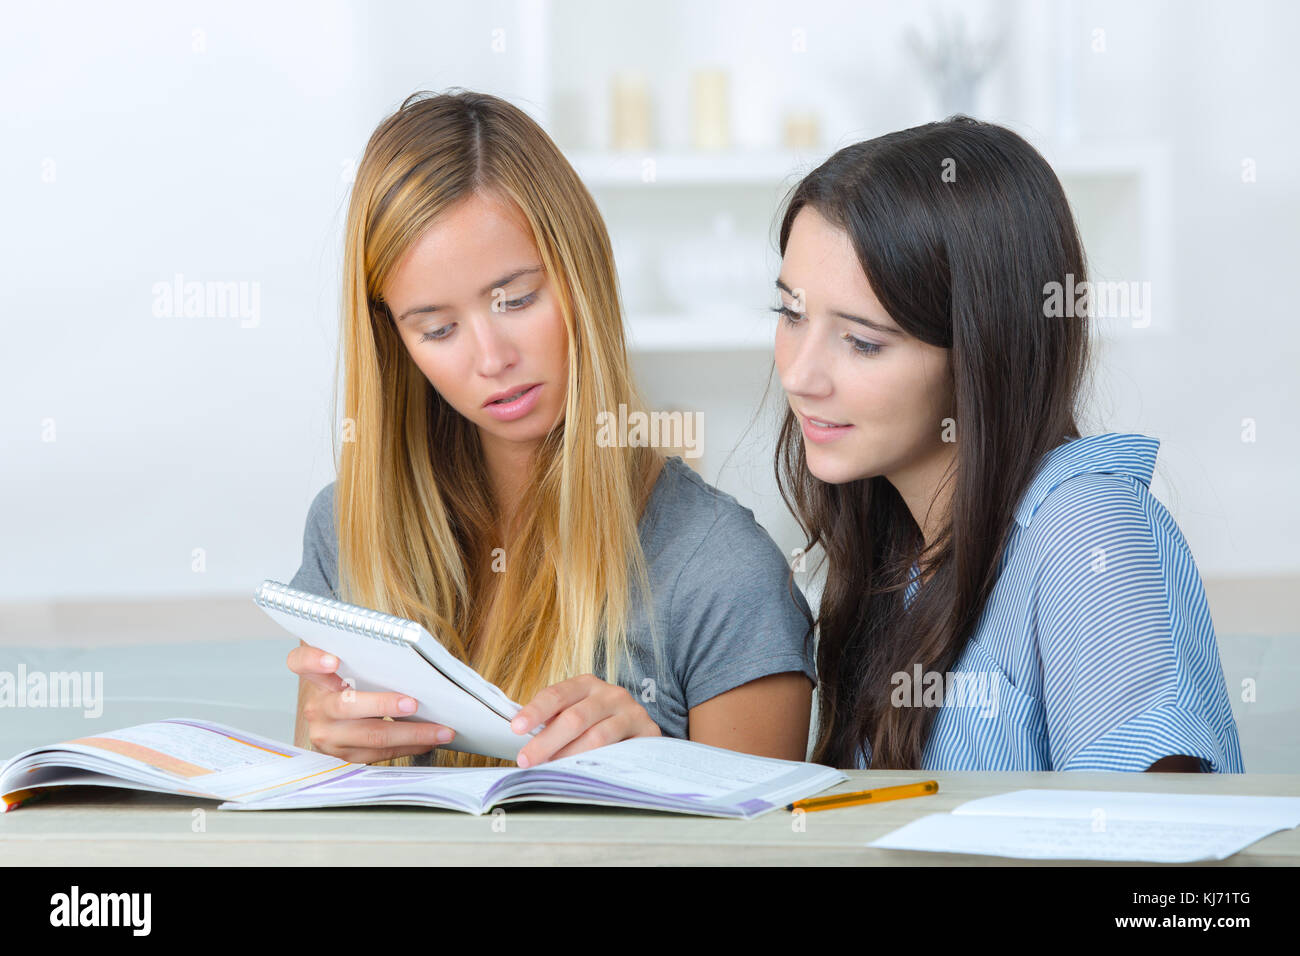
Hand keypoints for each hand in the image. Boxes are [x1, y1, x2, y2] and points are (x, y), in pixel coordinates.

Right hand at [287, 641, 456, 762]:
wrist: (336, 721)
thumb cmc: (355, 685)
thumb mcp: (353, 669)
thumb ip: (367, 662)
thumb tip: (414, 660)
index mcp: (316, 678)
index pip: (300, 662)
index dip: (314, 660)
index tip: (333, 660)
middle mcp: (318, 707)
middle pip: (346, 706)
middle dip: (383, 705)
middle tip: (412, 703)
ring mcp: (328, 735)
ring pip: (370, 735)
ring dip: (411, 733)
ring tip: (440, 729)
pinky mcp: (343, 756)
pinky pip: (380, 752)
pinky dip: (409, 745)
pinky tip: (430, 739)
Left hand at [510, 673, 660, 767]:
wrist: (642, 732)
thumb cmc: (601, 724)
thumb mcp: (578, 714)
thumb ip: (554, 722)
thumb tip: (523, 740)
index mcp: (587, 684)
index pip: (557, 694)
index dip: (535, 711)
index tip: (516, 727)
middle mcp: (610, 694)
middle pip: (574, 718)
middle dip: (546, 741)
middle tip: (526, 759)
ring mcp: (631, 712)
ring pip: (596, 736)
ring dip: (570, 756)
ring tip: (552, 769)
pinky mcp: (647, 732)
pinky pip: (620, 751)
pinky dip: (599, 763)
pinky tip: (584, 773)